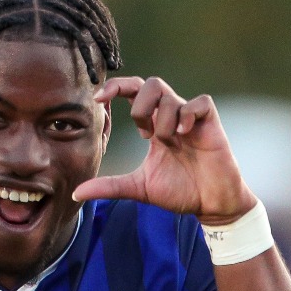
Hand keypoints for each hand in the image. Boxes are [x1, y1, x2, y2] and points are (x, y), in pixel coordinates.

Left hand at [72, 77, 255, 222]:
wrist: (213, 206)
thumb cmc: (182, 193)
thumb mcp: (139, 189)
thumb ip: (110, 186)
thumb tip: (76, 192)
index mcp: (154, 127)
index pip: (133, 91)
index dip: (115, 87)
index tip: (99, 99)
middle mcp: (172, 118)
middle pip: (151, 84)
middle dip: (140, 105)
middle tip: (144, 132)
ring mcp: (192, 120)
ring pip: (169, 95)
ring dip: (163, 119)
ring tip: (170, 142)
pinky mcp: (211, 125)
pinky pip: (199, 103)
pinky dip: (188, 114)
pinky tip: (185, 134)